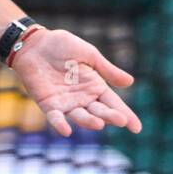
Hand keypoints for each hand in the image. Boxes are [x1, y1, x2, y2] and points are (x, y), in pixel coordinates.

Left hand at [9, 27, 141, 136]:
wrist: (35, 43)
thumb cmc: (62, 45)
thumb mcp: (89, 54)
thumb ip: (106, 69)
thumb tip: (130, 82)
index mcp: (95, 85)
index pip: (114, 103)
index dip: (126, 115)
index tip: (137, 128)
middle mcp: (83, 98)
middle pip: (100, 111)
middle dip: (110, 117)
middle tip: (120, 120)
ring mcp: (66, 103)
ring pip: (80, 116)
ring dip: (89, 122)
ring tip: (99, 123)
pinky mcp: (48, 104)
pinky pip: (55, 117)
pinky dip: (60, 124)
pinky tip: (66, 131)